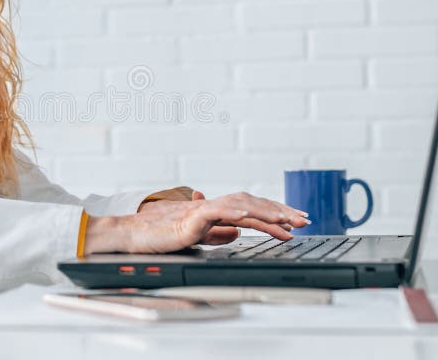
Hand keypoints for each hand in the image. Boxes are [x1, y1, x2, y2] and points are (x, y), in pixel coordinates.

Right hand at [85, 191, 310, 254]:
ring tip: (286, 221)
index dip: (274, 210)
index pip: (250, 207)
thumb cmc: (160, 235)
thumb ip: (217, 233)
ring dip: (265, 212)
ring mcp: (201, 210)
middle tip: (304, 220)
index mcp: (214, 210)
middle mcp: (211, 205)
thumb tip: (238, 232)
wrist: (134, 234)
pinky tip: (249, 217)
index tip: (295, 219)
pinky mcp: (190, 218)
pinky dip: (234, 212)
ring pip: (239, 205)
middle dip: (280, 210)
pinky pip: (216, 211)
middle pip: (252, 202)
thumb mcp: (196, 235)